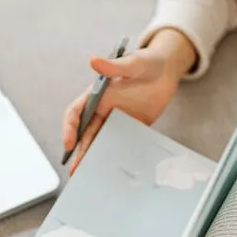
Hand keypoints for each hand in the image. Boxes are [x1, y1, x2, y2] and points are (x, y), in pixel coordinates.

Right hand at [62, 28, 195, 173]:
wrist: (167, 69)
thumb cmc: (147, 61)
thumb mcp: (132, 63)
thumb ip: (114, 66)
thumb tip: (94, 61)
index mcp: (98, 95)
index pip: (76, 113)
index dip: (70, 129)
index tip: (69, 144)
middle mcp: (104, 109)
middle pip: (86, 134)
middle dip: (80, 152)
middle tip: (75, 171)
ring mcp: (117, 120)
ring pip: (101, 142)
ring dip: (94, 157)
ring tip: (88, 175)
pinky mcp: (131, 127)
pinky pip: (121, 144)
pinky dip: (115, 156)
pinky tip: (114, 170)